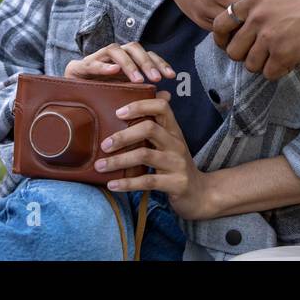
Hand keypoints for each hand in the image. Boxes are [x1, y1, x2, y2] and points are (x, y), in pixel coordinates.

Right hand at [64, 43, 173, 84]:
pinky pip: (92, 63)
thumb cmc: (100, 94)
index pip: (146, 54)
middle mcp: (112, 55)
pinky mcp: (78, 67)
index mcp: (125, 60)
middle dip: (146, 62)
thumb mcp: (125, 94)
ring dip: (128, 64)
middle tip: (156, 78)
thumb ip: (144, 93)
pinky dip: (103, 66)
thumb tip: (168, 95)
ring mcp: (96, 59)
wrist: (68, 97)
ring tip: (138, 80)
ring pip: (115, 50)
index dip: (159, 62)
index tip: (171, 76)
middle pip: (133, 48)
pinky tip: (114, 72)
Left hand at [97, 92, 212, 220]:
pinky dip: (127, 183)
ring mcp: (177, 163)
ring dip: (119, 160)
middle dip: (123, 135)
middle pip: (149, 129)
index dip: (140, 106)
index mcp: (173, 131)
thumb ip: (153, 129)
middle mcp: (176, 143)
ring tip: (100, 166)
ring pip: (145, 155)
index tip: (118, 112)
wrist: (199, 194)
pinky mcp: (176, 183)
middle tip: (104, 144)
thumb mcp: (168, 145)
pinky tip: (112, 184)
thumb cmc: (175, 166)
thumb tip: (128, 108)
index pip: (162, 107)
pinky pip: (147, 181)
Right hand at [155, 0, 266, 30]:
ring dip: (242, 30)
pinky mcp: (196, 16)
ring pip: (233, 28)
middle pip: (247, 16)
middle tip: (264, 25)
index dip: (269, 7)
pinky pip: (218, 31)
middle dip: (258, 22)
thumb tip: (272, 4)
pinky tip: (233, 27)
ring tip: (250, 29)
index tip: (272, 10)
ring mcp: (206, 5)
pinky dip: (227, 31)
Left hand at [210, 0, 299, 78]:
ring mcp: (269, 37)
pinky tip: (290, 61)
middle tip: (261, 54)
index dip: (222, 39)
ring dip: (263, 65)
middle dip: (245, 56)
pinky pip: (269, 73)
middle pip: (233, 51)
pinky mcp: (283, 53)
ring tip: (279, 57)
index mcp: (253, 1)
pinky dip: (279, 71)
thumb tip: (247, 29)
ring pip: (250, 65)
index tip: (232, 44)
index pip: (220, 24)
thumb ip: (259, 8)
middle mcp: (256, 18)